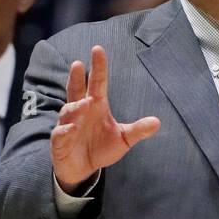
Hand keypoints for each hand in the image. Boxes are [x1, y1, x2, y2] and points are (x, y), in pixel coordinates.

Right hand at [51, 45, 159, 191]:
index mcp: (96, 106)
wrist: (84, 169)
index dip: (98, 67)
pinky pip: (61, 133)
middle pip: (77, 90)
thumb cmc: (101, 148)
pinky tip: (71, 129)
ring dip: (76, 107)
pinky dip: (65, 130)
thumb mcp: (123, 139)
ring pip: (68, 111)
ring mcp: (68, 125)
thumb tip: (158, 122)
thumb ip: (138, 130)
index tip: (98, 49)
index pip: (97, 82)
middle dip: (76, 77)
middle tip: (78, 63)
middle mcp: (80, 111)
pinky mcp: (60, 141)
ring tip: (86, 104)